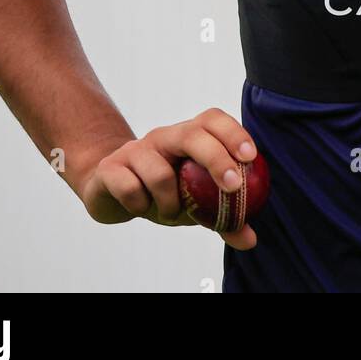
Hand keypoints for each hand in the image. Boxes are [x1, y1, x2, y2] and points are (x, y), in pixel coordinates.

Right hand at [75, 107, 259, 249]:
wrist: (110, 190)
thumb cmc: (162, 192)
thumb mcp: (194, 204)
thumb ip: (223, 218)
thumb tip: (250, 240)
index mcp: (188, 136)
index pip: (213, 119)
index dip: (234, 133)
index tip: (250, 157)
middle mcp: (164, 136)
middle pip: (192, 135)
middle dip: (217, 160)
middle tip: (232, 188)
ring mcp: (135, 149)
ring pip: (160, 173)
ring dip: (169, 203)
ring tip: (169, 212)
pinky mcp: (111, 167)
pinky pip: (130, 189)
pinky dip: (140, 206)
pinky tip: (140, 208)